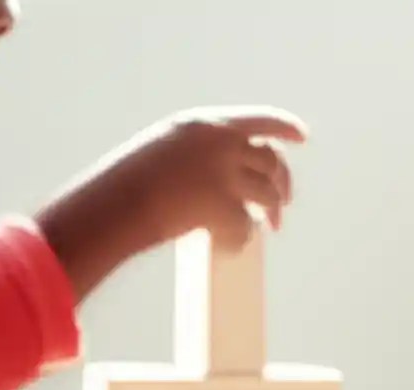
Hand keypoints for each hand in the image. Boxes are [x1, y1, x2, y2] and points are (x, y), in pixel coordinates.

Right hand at [34, 105, 307, 298]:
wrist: (111, 206)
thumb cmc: (127, 184)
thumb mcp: (162, 153)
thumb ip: (197, 157)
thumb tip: (229, 178)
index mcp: (204, 125)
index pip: (259, 120)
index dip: (284, 127)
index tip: (302, 136)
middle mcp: (220, 144)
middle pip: (271, 160)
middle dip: (282, 183)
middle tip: (283, 204)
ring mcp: (225, 174)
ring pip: (268, 194)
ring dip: (271, 213)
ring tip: (267, 227)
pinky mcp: (225, 206)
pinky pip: (247, 225)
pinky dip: (241, 238)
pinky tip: (230, 245)